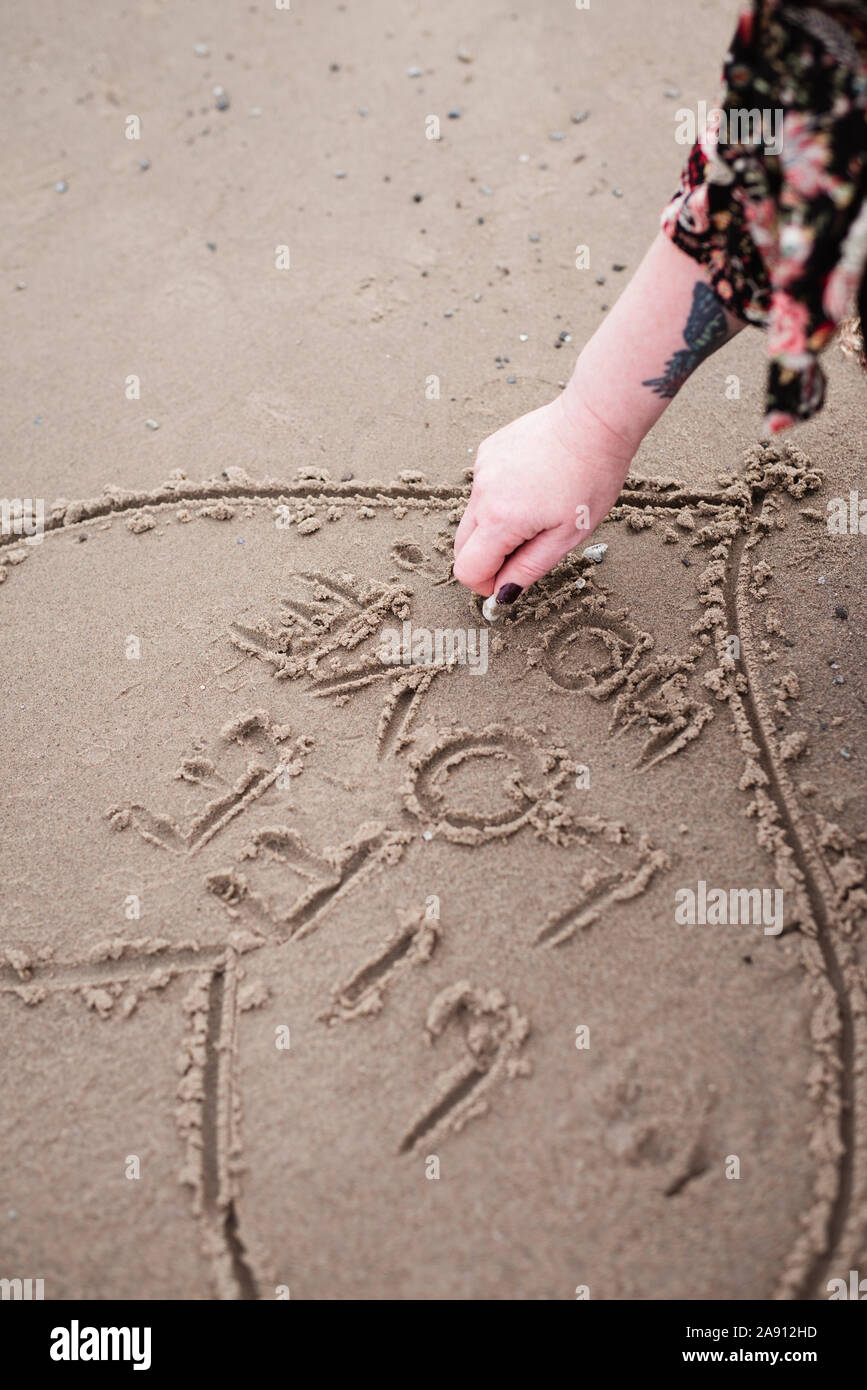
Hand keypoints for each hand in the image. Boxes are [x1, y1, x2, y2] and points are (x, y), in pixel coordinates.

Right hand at [453, 392, 633, 601]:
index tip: (505, 582)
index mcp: (501, 520)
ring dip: (495, 526)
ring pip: (473, 516)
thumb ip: (529, 568)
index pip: (467, 569)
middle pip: (463, 545)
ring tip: (536, 510)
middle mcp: (482, 494)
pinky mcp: (487, 452)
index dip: (484, 584)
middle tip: (524, 551)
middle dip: (487, 558)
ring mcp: (482, 469)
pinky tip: (532, 484)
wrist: (593, 421)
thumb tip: (503, 593)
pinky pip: (483, 489)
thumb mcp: (567, 536)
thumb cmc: (591, 476)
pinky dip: (500, 497)